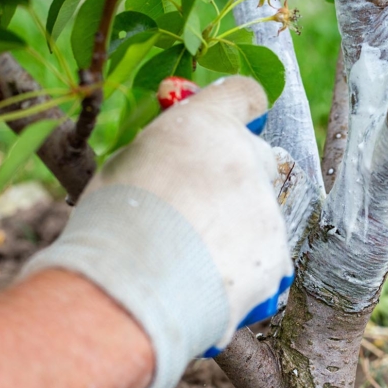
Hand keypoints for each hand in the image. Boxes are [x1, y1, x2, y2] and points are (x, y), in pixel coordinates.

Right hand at [23, 77, 292, 387]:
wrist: (126, 292)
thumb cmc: (109, 227)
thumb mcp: (126, 167)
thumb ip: (168, 155)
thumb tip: (178, 162)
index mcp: (206, 125)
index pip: (245, 95)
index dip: (243, 110)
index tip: (237, 124)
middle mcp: (246, 159)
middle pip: (257, 160)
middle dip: (235, 183)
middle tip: (197, 214)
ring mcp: (266, 211)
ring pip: (258, 217)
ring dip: (233, 235)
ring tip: (185, 265)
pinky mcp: (277, 258)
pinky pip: (264, 263)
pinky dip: (241, 276)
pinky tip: (203, 290)